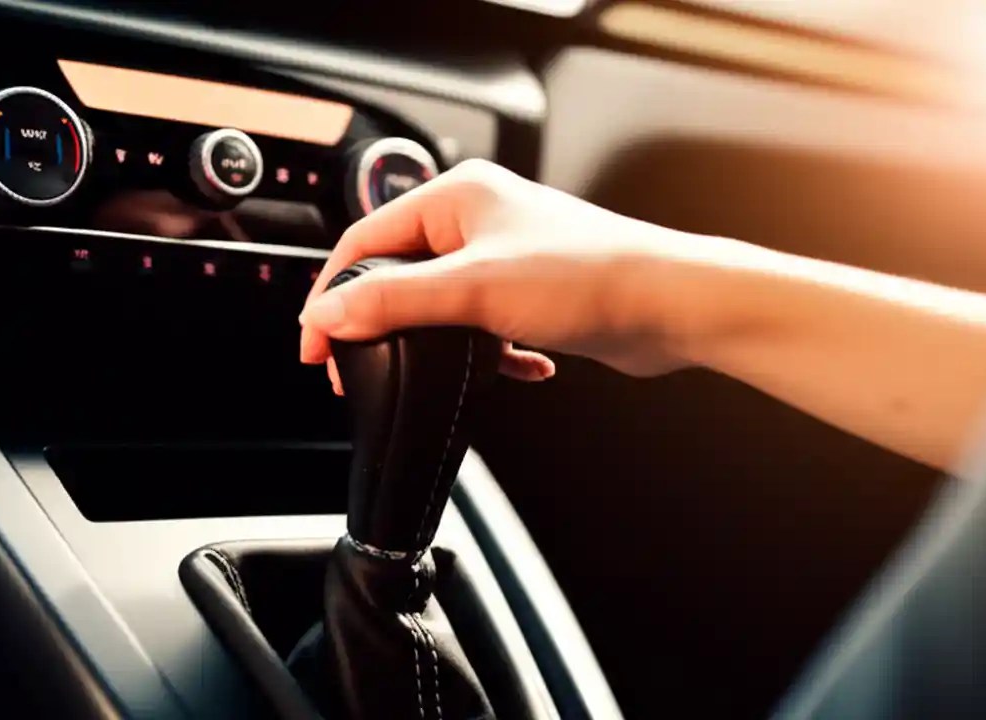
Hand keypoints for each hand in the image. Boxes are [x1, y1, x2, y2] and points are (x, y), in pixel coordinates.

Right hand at [298, 160, 695, 393]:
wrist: (670, 306)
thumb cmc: (589, 276)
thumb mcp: (474, 290)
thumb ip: (394, 302)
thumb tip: (330, 316)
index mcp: (456, 197)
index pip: (365, 239)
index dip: (333, 293)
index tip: (315, 344)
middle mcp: (479, 219)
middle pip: (399, 272)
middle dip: (380, 321)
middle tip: (357, 367)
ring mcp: (508, 256)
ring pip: (444, 303)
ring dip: (432, 341)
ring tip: (420, 377)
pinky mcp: (534, 294)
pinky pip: (486, 325)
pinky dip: (488, 353)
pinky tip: (507, 371)